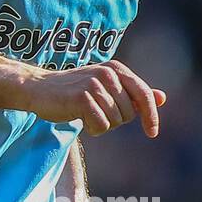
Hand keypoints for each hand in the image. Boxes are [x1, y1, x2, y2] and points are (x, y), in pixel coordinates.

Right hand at [23, 60, 165, 136]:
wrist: (39, 89)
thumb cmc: (74, 91)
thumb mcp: (106, 88)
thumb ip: (133, 92)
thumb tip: (162, 97)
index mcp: (116, 69)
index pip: (144, 95)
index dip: (151, 116)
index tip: (152, 133)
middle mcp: (108, 73)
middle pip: (129, 113)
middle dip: (115, 120)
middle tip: (96, 113)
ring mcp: (94, 84)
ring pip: (115, 120)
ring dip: (102, 125)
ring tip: (86, 114)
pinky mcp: (82, 97)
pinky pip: (101, 124)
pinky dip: (93, 129)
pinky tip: (80, 119)